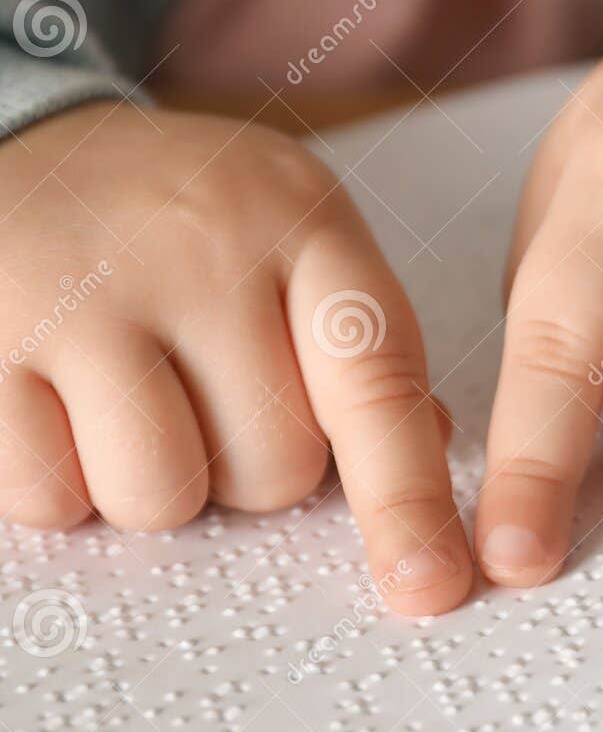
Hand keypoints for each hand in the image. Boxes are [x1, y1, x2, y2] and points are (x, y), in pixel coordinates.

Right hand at [0, 103, 471, 614]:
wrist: (30, 147)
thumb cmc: (188, 224)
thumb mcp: (296, 244)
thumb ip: (366, 352)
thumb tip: (434, 449)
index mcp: (305, 226)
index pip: (377, 385)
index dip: (409, 498)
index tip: (432, 585)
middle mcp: (201, 249)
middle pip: (275, 470)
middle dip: (251, 470)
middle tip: (205, 396)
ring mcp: (83, 292)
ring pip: (162, 498)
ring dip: (155, 484)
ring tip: (131, 400)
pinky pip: (48, 496)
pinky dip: (57, 480)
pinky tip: (57, 402)